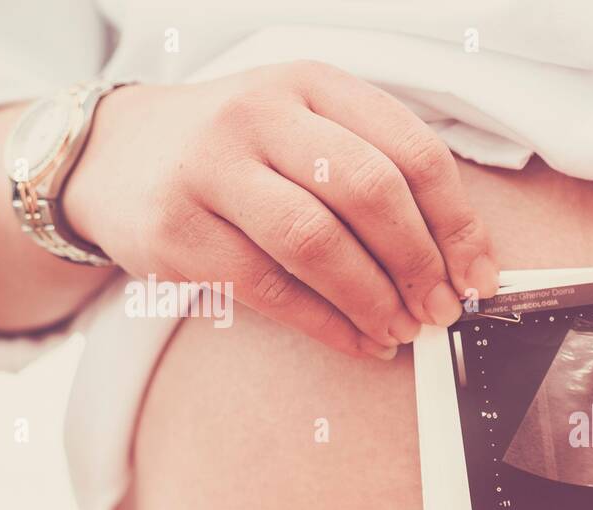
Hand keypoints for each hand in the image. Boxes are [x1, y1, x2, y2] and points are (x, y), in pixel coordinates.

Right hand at [64, 61, 498, 358]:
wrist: (114, 156)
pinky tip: (359, 342)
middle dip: (420, 264)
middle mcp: (260, 113)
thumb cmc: (241, 152)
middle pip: (369, 192)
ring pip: (317, 242)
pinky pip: (270, 289)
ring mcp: (211, 168)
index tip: (479, 276)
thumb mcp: (308, 128)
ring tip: (403, 330)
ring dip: (375, 299)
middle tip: (442, 310)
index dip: (458, 223)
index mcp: (312, 84)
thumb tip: (460, 262)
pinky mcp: (177, 229)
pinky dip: (328, 325)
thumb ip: (379, 172)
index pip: (412, 150)